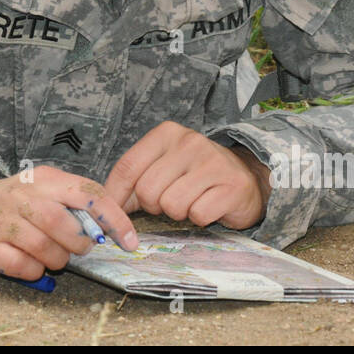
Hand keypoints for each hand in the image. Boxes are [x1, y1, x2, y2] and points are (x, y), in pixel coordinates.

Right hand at [0, 165, 138, 279]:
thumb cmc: (12, 201)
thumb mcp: (42, 188)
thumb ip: (73, 202)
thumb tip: (109, 229)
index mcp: (42, 178)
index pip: (86, 192)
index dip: (113, 218)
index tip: (129, 240)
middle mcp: (20, 197)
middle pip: (62, 222)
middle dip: (78, 243)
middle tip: (78, 248)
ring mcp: (1, 223)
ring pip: (45, 249)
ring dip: (57, 259)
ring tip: (52, 255)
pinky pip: (23, 267)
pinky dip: (34, 270)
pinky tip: (29, 262)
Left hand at [104, 121, 270, 229]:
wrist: (246, 177)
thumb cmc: (196, 175)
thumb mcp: (164, 168)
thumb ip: (135, 182)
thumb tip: (108, 206)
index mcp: (167, 134)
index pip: (127, 167)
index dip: (115, 196)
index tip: (113, 214)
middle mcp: (189, 142)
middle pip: (147, 191)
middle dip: (154, 206)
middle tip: (170, 201)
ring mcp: (212, 162)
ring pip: (171, 205)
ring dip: (179, 213)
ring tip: (191, 201)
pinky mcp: (232, 185)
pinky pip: (198, 215)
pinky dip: (200, 219)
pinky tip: (209, 205)